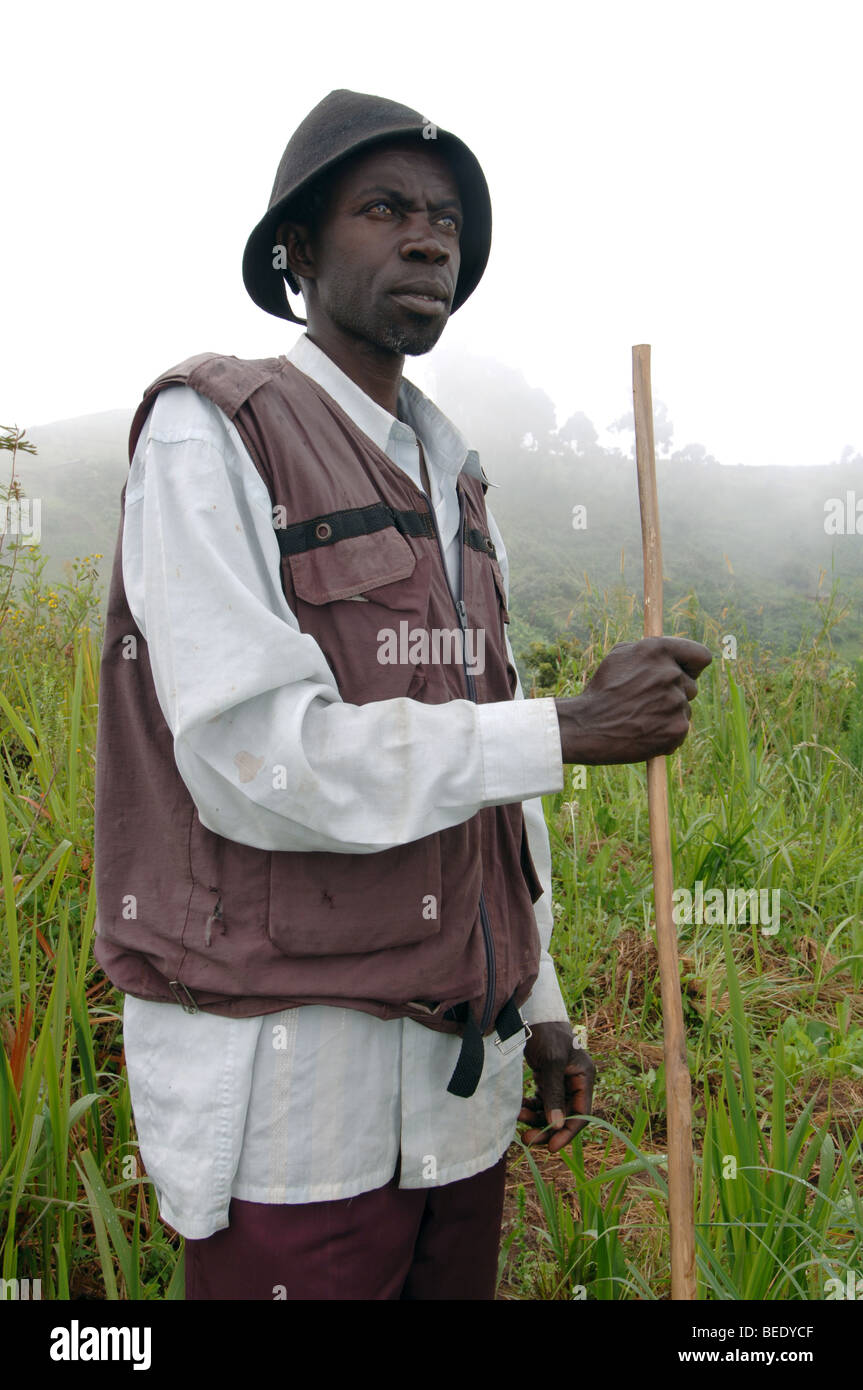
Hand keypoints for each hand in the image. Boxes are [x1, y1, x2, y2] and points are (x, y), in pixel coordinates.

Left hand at [518, 1021, 595, 1152]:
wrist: (531, 1012)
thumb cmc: (546, 1033)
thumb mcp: (551, 1062)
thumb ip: (554, 1093)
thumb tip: (557, 1124)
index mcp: (585, 1078)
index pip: (581, 1114)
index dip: (567, 1133)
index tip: (550, 1147)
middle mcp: (576, 1082)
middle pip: (565, 1116)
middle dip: (547, 1128)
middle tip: (527, 1139)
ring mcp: (561, 1081)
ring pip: (551, 1110)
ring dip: (536, 1118)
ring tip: (518, 1120)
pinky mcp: (548, 1079)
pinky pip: (541, 1101)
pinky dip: (530, 1107)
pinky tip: (518, 1108)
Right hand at [554, 636, 711, 764]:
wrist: (587, 727)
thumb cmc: (601, 691)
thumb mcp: (619, 656)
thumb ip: (649, 650)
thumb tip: (670, 651)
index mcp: (658, 650)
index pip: (701, 656)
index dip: (693, 666)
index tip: (686, 674)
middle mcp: (671, 673)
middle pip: (691, 686)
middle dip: (674, 694)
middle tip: (647, 703)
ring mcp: (676, 702)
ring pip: (684, 709)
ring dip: (668, 714)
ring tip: (640, 718)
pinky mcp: (677, 728)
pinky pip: (680, 730)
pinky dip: (666, 735)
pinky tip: (644, 734)